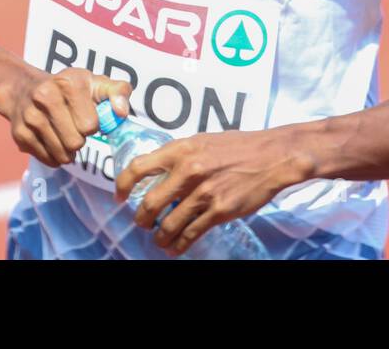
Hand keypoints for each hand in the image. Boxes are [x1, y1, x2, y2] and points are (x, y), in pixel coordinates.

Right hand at [0, 67, 131, 168]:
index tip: (86, 115)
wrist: (23, 88)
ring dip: (68, 150)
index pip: (89, 125)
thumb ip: (119, 92)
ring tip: (64, 134)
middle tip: (74, 127)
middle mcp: (45, 96)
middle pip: (75, 143)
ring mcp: (30, 116)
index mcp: (69, 82)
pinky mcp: (19, 134)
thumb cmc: (68, 89)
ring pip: (62, 155)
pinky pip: (47, 160)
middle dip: (80, 139)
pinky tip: (51, 139)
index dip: (92, 124)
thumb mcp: (96, 83)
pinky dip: (54, 156)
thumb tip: (122, 112)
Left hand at [114, 128, 308, 255]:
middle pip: (150, 202)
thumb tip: (158, 171)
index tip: (118, 196)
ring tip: (158, 240)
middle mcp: (188, 170)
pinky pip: (191, 233)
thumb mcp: (201, 141)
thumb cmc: (237, 146)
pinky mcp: (219, 211)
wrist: (270, 156)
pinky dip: (179, 244)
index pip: (139, 167)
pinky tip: (176, 248)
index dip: (122, 185)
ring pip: (169, 223)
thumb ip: (179, 155)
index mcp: (181, 149)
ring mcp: (203, 192)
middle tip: (141, 223)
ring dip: (159, 236)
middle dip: (141, 218)